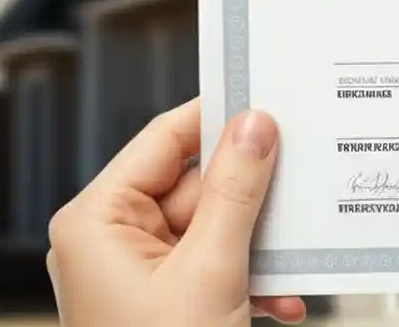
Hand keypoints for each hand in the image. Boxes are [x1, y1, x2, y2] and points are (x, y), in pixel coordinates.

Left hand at [47, 99, 305, 325]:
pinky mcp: (168, 299)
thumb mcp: (210, 270)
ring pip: (217, 226)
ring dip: (261, 245)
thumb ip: (236, 191)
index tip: (269, 99)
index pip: (164, 139)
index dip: (219, 117)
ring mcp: (140, 272)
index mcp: (97, 220)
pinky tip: (281, 297)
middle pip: (197, 184)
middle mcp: (112, 239)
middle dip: (254, 199)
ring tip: (290, 262)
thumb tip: (255, 127)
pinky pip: (218, 263)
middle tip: (301, 188)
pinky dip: (253, 276)